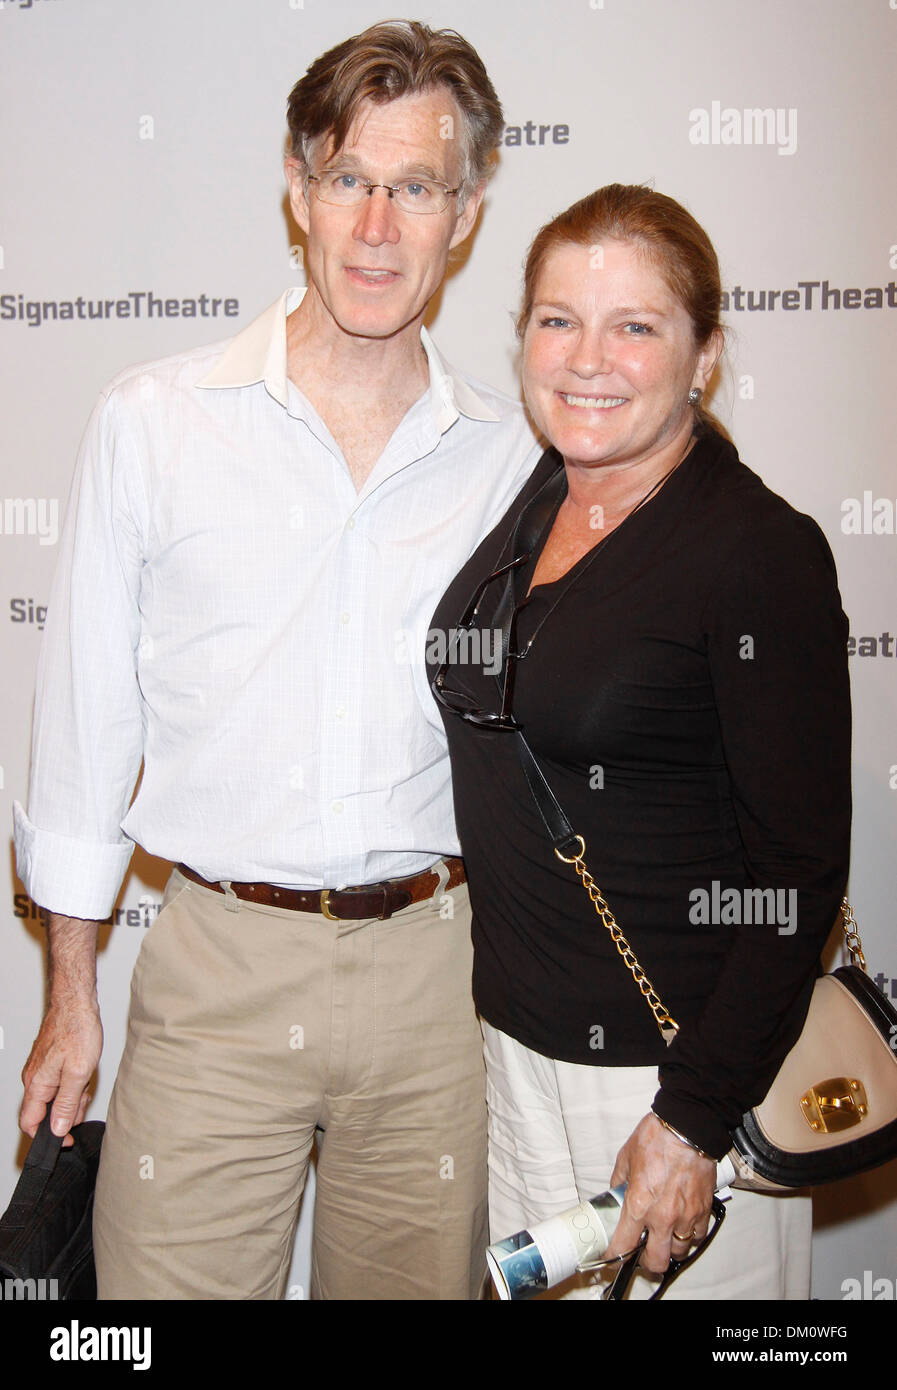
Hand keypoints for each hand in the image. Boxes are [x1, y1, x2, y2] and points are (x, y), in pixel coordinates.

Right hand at [19, 1001, 102, 1148]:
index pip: (30, 1124)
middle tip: (83, 1098)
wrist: (76, 1003)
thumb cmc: (77, 1030)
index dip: (48, 1137)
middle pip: (46, 1112)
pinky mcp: (49, 1062)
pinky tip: (83, 1071)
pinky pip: (59, 1082)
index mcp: (36, 1085)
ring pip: (55, 1096)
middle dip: (67, 1111)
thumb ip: (67, 1103)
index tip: (67, 1140)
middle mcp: (34, 1079)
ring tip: (85, 1079)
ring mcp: (40, 1070)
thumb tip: (58, 1129)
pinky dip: (73, 1082)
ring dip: (73, 1095)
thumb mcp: (78, 1073)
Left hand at [605, 1112, 715, 1274]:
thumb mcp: (626, 1159)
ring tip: (664, 1236)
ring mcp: (685, 1216)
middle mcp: (663, 1216)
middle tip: (643, 1252)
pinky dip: (690, 1235)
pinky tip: (683, 1225)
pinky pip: (698, 1235)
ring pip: (679, 1252)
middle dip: (647, 1262)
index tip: (613, 1255)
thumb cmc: (658, 1138)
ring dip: (670, 1248)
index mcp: (639, 1204)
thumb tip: (617, 1193)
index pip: (623, 1245)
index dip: (615, 1256)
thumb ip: (619, 1182)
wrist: (687, 1127)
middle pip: (656, 1261)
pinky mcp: (703, 1210)